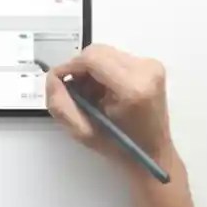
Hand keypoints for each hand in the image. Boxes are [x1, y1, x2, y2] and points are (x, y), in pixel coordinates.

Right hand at [46, 44, 174, 168]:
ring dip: (91, 70)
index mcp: (133, 88)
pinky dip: (103, 71)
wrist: (154, 154)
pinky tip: (104, 91)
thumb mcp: (83, 132)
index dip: (69, 67)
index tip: (59, 81)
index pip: (91, 59)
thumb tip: (52, 77)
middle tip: (76, 93)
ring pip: (105, 53)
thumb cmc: (121, 148)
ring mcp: (151, 66)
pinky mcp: (151, 66)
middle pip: (97, 52)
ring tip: (92, 94)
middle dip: (80, 69)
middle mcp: (146, 70)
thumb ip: (60, 105)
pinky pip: (115, 58)